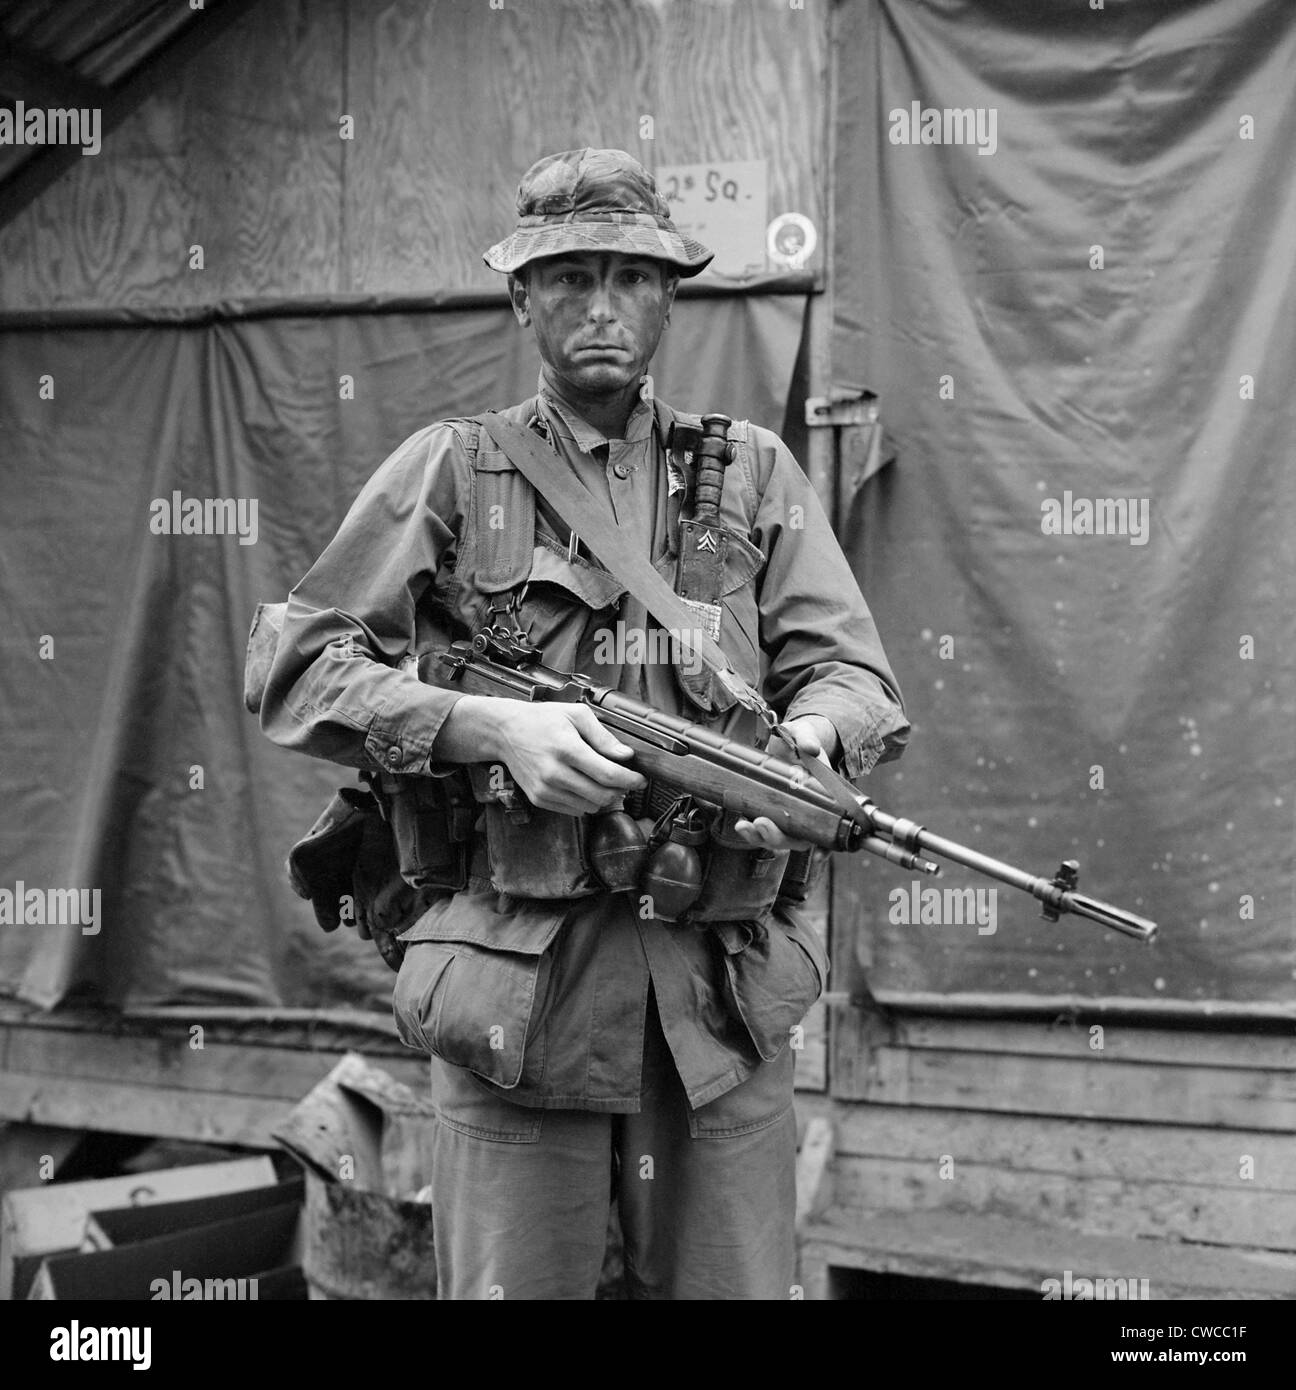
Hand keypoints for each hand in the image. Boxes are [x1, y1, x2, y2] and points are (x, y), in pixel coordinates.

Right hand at [487, 700, 645, 815]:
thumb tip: (625, 755)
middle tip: (625, 781)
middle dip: (620, 790)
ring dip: (603, 798)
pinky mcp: (539, 799)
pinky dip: (585, 802)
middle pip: (601, 795)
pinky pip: (574, 810)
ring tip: (604, 782)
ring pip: (590, 806)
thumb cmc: (542, 720)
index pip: (607, 774)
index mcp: (567, 749)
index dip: (630, 780)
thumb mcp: (576, 715)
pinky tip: (584, 786)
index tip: (640, 779)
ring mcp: (545, 789)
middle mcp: (555, 773)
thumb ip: (603, 736)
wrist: (504, 732)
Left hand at [733, 716, 836, 851]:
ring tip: (743, 825)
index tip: (815, 855)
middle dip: (777, 837)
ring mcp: (787, 812)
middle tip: (761, 822)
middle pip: (796, 838)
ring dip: (760, 836)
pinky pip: (761, 827)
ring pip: (777, 836)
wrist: (788, 739)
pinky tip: (740, 824)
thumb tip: (811, 749)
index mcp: (822, 798)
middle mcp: (806, 810)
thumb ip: (807, 739)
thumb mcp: (804, 733)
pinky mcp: (769, 809)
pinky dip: (751, 830)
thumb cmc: (801, 739)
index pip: (827, 828)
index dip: (823, 847)